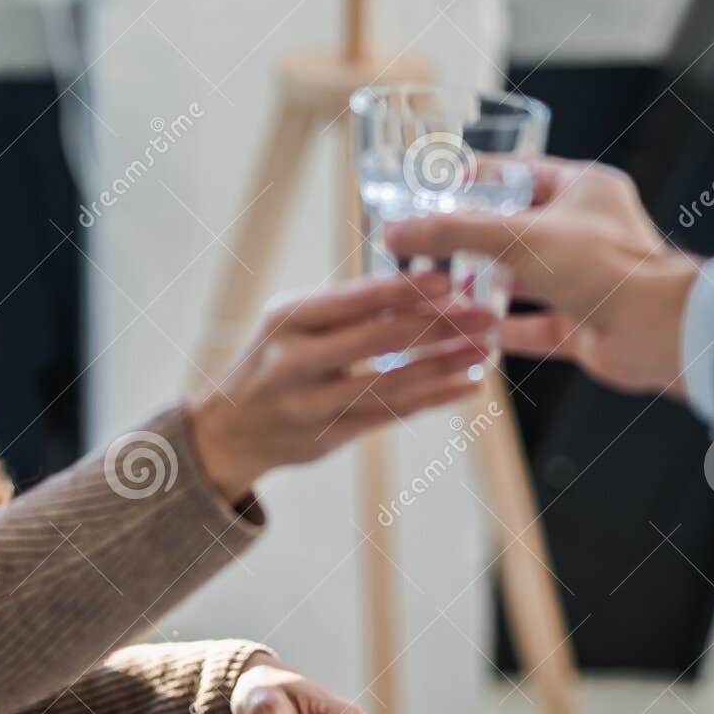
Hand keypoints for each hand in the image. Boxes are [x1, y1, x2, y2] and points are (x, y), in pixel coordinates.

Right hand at [187, 271, 495, 503]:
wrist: (229, 431)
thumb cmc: (271, 362)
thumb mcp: (291, 324)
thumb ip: (346, 311)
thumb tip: (421, 288)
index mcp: (287, 317)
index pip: (356, 298)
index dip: (407, 288)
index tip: (451, 278)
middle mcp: (295, 358)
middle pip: (380, 338)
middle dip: (440, 324)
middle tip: (485, 313)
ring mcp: (311, 402)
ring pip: (392, 382)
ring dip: (445, 364)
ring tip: (485, 349)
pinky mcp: (328, 436)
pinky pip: (391, 415)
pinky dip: (433, 399)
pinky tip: (466, 386)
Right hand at [383, 159, 701, 398]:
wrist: (660, 332)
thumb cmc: (605, 266)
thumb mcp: (518, 237)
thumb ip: (455, 233)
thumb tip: (398, 232)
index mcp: (584, 190)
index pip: (519, 173)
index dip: (475, 178)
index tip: (433, 187)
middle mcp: (587, 232)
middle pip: (516, 231)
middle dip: (472, 241)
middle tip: (427, 245)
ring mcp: (587, 281)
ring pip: (524, 281)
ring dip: (484, 288)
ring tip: (437, 290)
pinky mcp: (585, 325)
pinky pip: (535, 327)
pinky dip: (504, 331)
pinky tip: (469, 334)